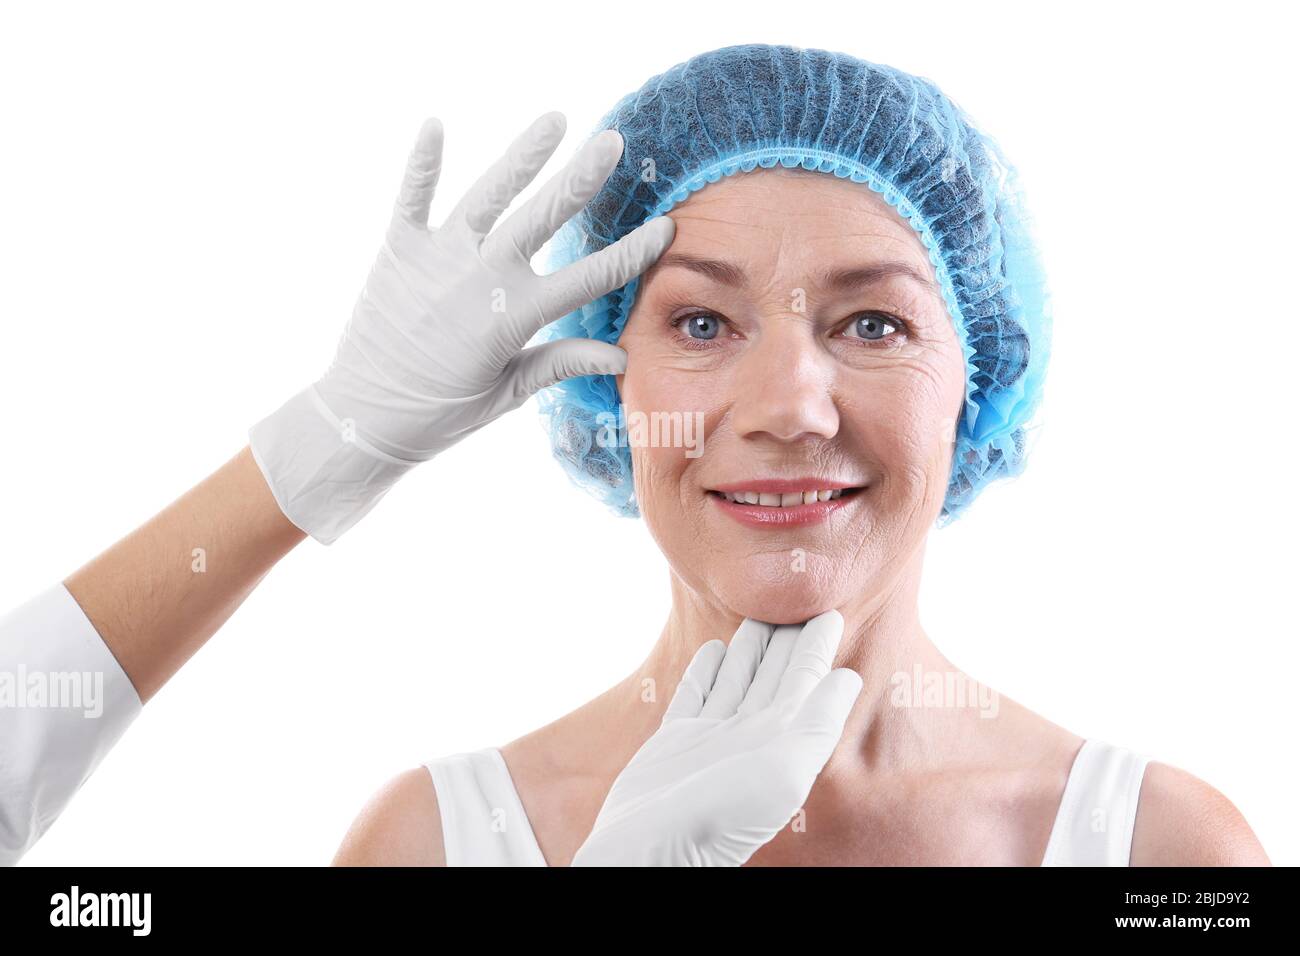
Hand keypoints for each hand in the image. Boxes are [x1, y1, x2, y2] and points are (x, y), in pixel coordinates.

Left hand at [249, 112, 674, 542]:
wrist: (365, 416)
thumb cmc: (442, 412)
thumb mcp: (508, 391)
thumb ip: (562, 362)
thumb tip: (621, 358)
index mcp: (515, 316)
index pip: (588, 277)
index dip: (630, 252)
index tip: (665, 226)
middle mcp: (481, 278)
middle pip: (543, 218)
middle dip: (581, 177)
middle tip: (613, 141)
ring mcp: (439, 258)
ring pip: (489, 196)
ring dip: (523, 155)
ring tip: (554, 119)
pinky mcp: (398, 248)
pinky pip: (412, 196)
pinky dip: (423, 162)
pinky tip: (436, 123)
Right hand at [571, 611, 861, 866]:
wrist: (652, 849)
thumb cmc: (720, 816)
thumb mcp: (784, 769)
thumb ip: (817, 722)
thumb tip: (848, 678)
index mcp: (780, 736)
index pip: (806, 678)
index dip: (818, 643)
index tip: (831, 606)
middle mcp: (750, 734)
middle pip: (774, 673)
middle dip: (787, 636)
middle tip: (795, 594)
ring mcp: (712, 736)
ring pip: (738, 677)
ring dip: (751, 645)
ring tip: (760, 614)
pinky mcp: (675, 740)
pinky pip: (696, 693)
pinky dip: (707, 670)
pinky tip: (714, 649)